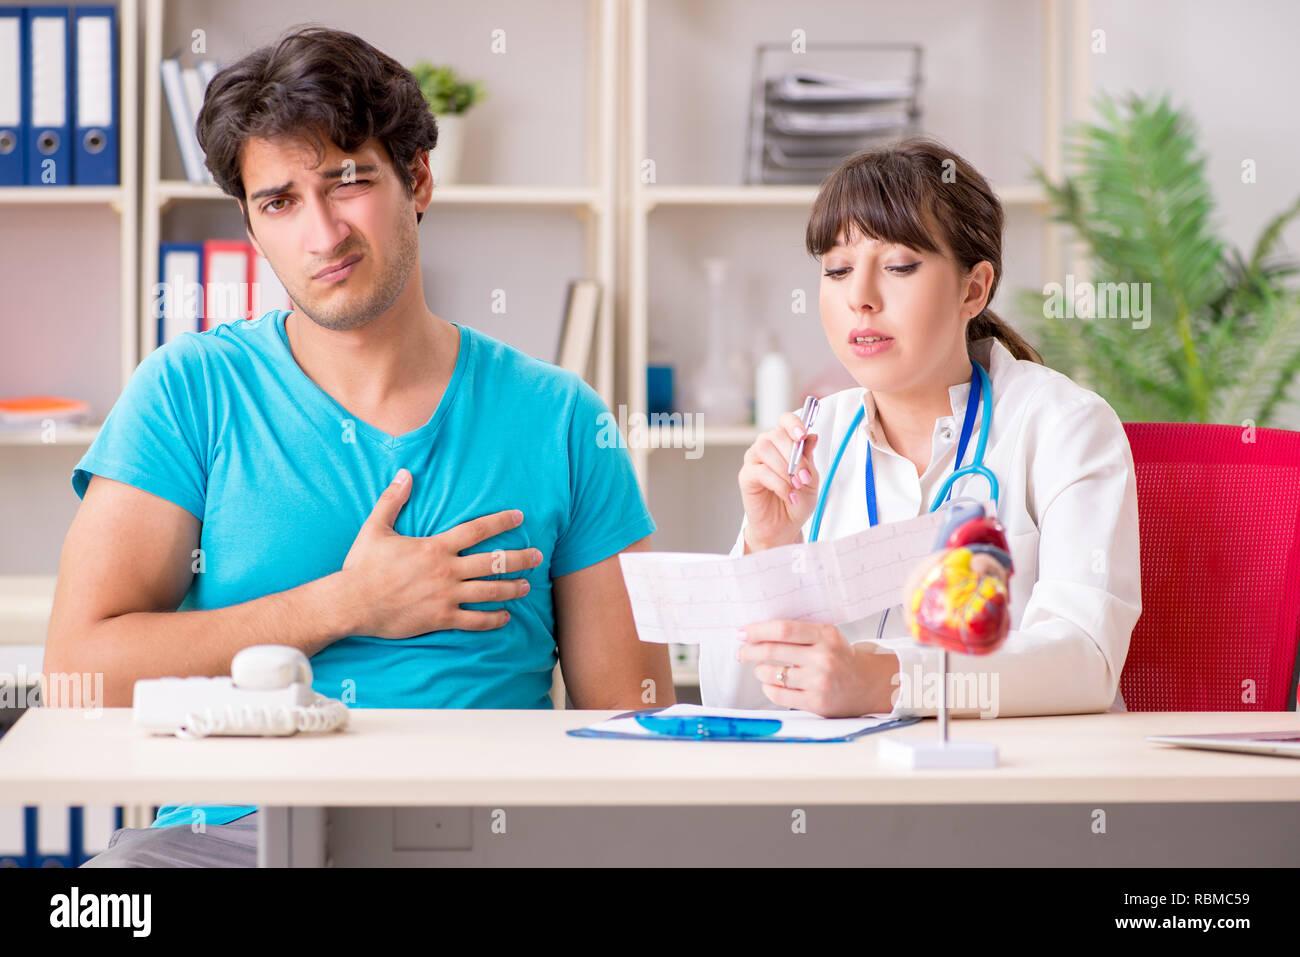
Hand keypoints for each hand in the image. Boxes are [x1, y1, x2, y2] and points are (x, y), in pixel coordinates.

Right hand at [340, 469, 542, 638]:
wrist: (350, 603)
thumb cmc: (362, 566)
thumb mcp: (375, 528)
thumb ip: (393, 500)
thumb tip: (405, 473)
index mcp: (435, 547)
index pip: (476, 530)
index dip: (500, 522)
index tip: (520, 517)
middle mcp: (446, 571)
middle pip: (492, 562)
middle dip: (519, 558)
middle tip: (537, 556)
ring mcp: (445, 596)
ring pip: (489, 592)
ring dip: (512, 588)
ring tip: (527, 586)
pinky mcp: (440, 618)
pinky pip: (474, 620)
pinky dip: (493, 619)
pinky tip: (505, 617)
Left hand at [735, 620, 899, 716]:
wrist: (867, 684)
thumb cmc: (841, 657)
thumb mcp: (827, 636)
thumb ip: (799, 632)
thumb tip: (759, 631)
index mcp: (825, 635)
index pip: (783, 629)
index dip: (758, 630)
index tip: (743, 633)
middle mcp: (823, 658)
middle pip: (773, 651)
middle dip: (749, 651)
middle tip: (742, 652)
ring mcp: (819, 682)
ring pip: (772, 674)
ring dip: (759, 671)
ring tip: (761, 669)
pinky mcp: (816, 703)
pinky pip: (778, 694)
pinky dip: (768, 688)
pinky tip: (771, 684)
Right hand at [738, 411, 819, 551]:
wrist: (785, 527)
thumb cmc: (797, 502)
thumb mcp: (811, 479)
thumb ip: (809, 457)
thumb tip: (812, 437)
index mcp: (784, 444)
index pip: (785, 421)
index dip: (793, 423)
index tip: (802, 435)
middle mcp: (767, 448)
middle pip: (775, 435)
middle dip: (793, 455)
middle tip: (804, 476)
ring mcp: (754, 461)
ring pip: (765, 449)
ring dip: (785, 469)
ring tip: (796, 486)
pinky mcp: (746, 477)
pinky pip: (761, 472)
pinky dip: (778, 484)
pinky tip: (788, 495)